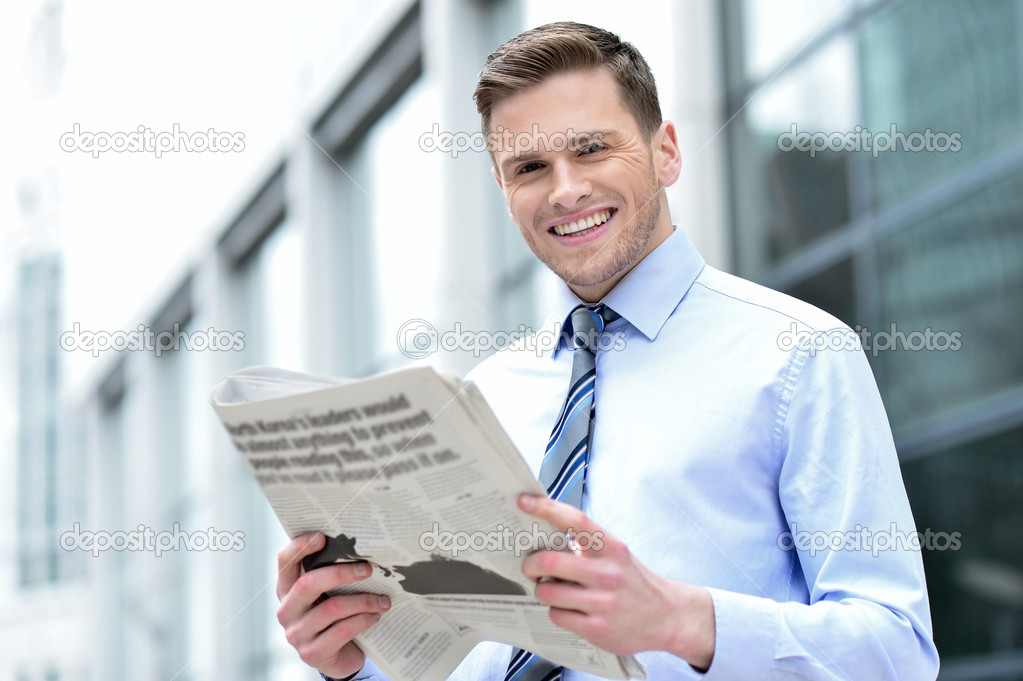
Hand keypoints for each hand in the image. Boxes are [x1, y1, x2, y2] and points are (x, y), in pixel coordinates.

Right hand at [276, 533, 390, 678]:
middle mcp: (286, 611)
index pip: (285, 562)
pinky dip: (363, 620)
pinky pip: (342, 630)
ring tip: (383, 600)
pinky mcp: (312, 653)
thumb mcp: (328, 594)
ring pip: (332, 608)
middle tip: (368, 568)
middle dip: (341, 573)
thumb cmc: (336, 617)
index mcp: (287, 589)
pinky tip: (376, 615)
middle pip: (308, 584)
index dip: (299, 547)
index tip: (323, 537)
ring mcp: (297, 634)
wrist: (339, 657)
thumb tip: (362, 547)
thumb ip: (331, 575)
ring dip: (363, 601)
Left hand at [518, 495, 715, 669]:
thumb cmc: (633, 583)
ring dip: (542, 591)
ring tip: (552, 591)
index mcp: (611, 548)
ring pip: (547, 592)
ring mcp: (602, 602)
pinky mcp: (597, 629)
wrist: (668, 617)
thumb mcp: (617, 555)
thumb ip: (587, 545)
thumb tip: (547, 535)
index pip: (575, 520)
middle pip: (549, 561)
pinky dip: (556, 612)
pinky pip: (556, 616)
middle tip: (530, 567)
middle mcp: (607, 573)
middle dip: (530, 564)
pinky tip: (569, 610)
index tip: (524, 501)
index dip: (546, 508)